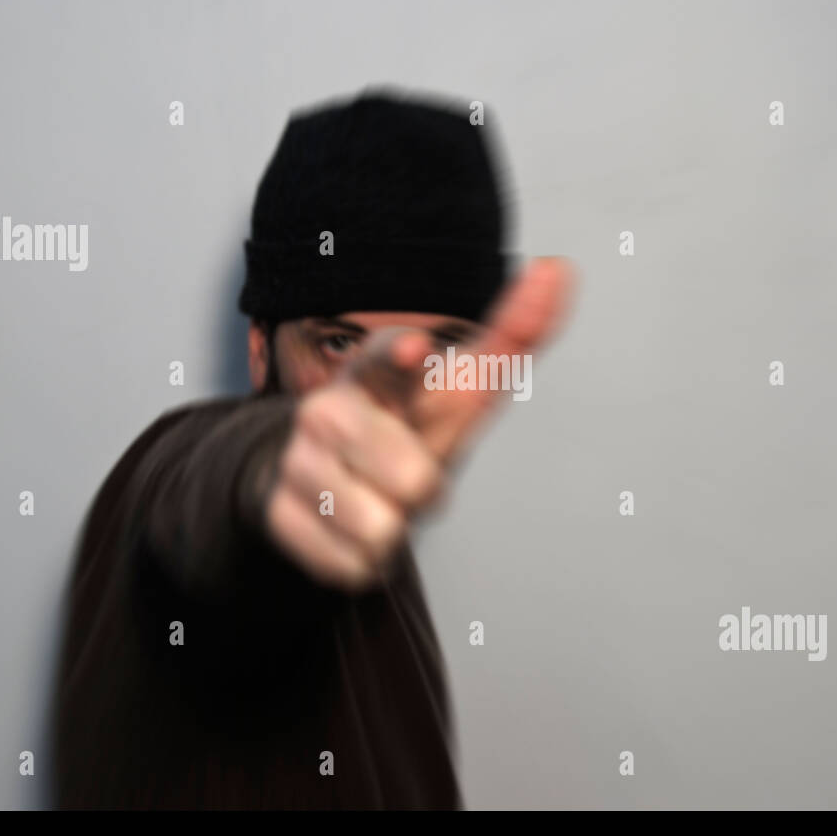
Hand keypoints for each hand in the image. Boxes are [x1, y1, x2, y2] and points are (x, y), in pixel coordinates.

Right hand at [260, 256, 574, 590]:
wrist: (319, 473)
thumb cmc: (407, 422)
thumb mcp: (461, 386)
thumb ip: (512, 334)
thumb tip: (559, 269)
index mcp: (376, 370)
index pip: (386, 360)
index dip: (400, 356)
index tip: (416, 348)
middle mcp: (327, 411)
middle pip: (411, 479)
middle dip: (424, 489)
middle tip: (406, 471)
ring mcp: (297, 463)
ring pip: (380, 531)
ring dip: (392, 528)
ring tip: (375, 496)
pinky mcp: (278, 516)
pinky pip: (351, 566)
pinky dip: (363, 561)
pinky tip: (346, 526)